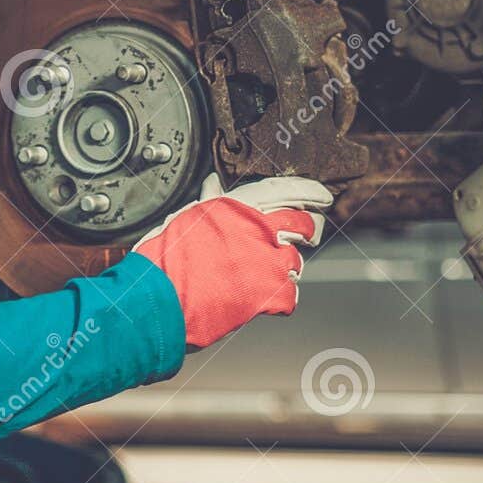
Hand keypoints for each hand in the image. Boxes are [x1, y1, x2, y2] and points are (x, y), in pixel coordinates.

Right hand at [130, 172, 334, 349]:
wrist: (159, 297)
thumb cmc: (165, 257)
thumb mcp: (186, 218)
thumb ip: (210, 201)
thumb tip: (215, 182)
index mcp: (239, 205)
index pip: (287, 191)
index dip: (310, 193)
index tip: (322, 197)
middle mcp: (259, 228)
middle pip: (304, 225)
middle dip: (307, 231)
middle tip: (303, 238)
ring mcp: (267, 261)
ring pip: (295, 262)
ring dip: (283, 269)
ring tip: (259, 275)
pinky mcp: (268, 293)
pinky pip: (289, 295)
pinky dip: (279, 299)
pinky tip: (262, 299)